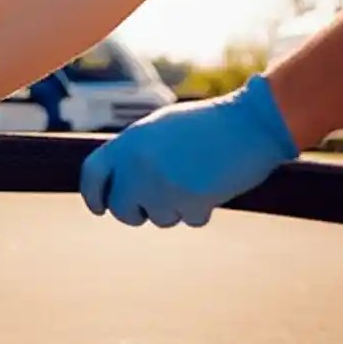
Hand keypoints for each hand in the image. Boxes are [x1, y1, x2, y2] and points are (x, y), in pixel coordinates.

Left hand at [79, 74, 299, 226]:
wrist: (250, 123)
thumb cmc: (207, 125)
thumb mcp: (158, 130)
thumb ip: (133, 155)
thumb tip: (116, 186)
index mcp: (128, 142)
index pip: (92, 174)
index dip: (93, 195)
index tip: (100, 208)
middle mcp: (137, 165)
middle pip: (121, 209)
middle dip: (137, 212)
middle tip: (158, 201)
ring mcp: (162, 185)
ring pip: (158, 219)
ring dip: (175, 208)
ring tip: (194, 178)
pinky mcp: (190, 201)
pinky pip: (190, 220)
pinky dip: (202, 210)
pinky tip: (213, 184)